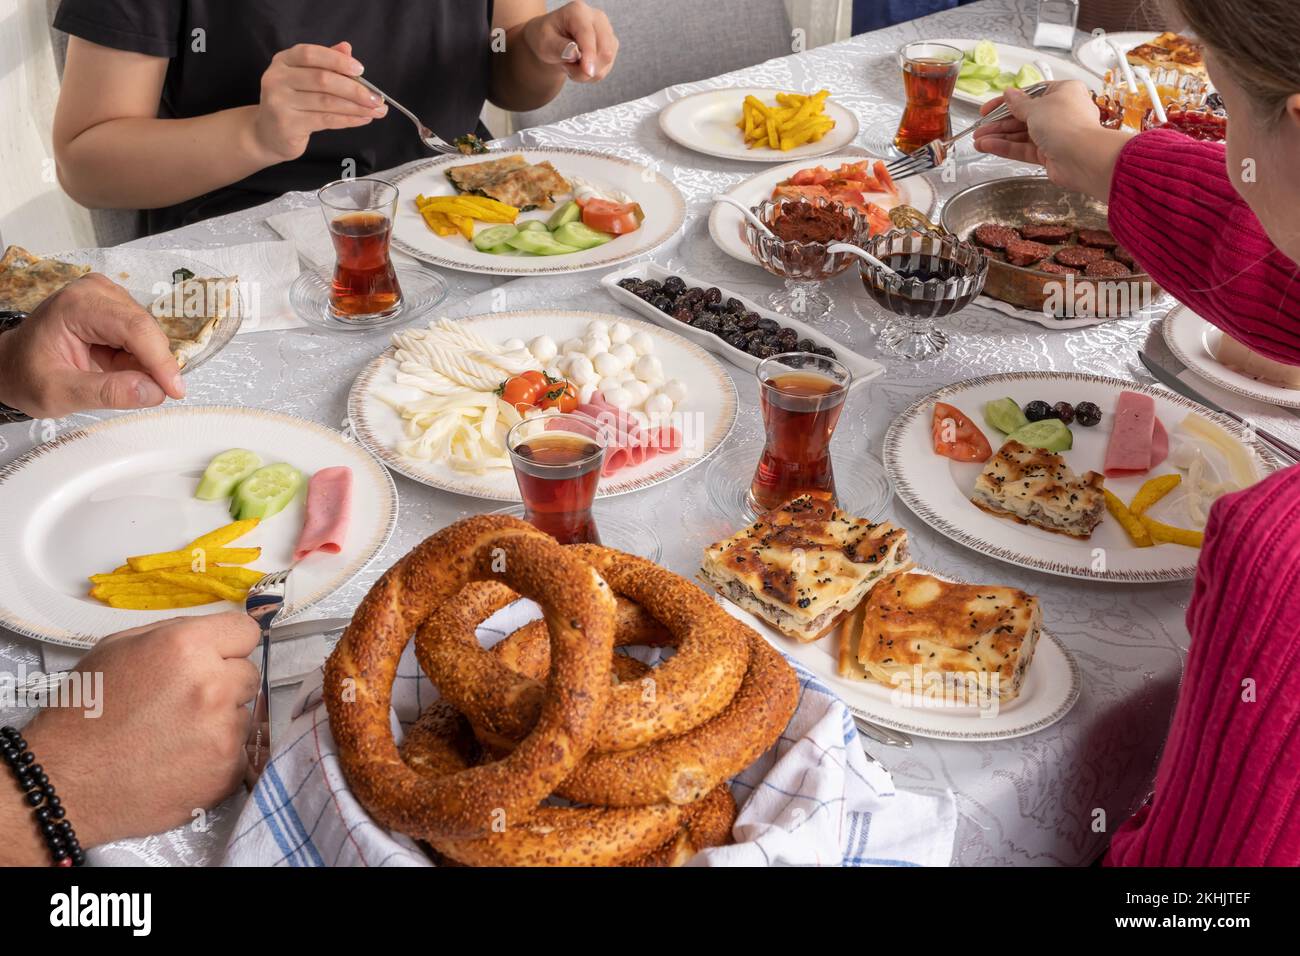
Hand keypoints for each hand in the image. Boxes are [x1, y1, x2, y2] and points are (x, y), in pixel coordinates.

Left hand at [0, 273, 184, 418]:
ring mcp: (107, 295)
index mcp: (77, 306)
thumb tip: (153, 391)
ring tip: (109, 375)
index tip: (175, 391)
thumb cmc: (28, 375)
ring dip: (141, 362)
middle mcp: (95, 291)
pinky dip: (137, 357)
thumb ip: (107, 393)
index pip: (135, 329)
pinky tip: (114, 365)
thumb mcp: (60, 394)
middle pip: (146, 330)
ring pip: (149, 334)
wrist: (13, 365)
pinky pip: (144, 335)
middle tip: (132, 392)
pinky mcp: (116, 305)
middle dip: (149, 366)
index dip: (161, 362)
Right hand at [21, 612, 260, 849]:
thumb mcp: (118, 648)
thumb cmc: (84, 711)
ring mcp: (224, 731)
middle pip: (249, 673)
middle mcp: (213, 685)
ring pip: (244, 713)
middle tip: (185, 701)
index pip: (246, 631)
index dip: (229, 644)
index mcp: (187, 647)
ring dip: (221, 720)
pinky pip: (240, 751)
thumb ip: (175, 633)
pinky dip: (217, 755)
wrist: (65, 783)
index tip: (215, 657)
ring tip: (176, 734)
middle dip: (225, 682)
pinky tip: (181, 760)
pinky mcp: (227, 771)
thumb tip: (214, 634)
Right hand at [249, 41, 387, 162]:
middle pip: (322, 79)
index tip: (361, 69)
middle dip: (355, 89)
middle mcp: (277, 78)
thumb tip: (347, 48)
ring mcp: (280, 102)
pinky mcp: (288, 125)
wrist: (268, 133)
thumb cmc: (292, 102)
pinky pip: (326, 120)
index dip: (337, 61)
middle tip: (376, 97)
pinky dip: (348, 119)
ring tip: (376, 110)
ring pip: (327, 102)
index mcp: (283, 60)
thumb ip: (325, 63)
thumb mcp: (305, 77)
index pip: (311, 54)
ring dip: (356, 107)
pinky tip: (363, 119)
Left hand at [524, 1, 618, 81]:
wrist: (551, 40)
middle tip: (566, 68)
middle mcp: (597, 18)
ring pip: (606, 61)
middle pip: (605, 50)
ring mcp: (607, 31)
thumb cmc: (546, 38)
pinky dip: (592, 74)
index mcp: (578, 11)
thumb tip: (575, 53)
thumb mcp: (544, 43)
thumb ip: (558, 48)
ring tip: (570, 64)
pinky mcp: (611, 45)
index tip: (587, 72)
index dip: (589, 55)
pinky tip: (579, 66)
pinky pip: (606, 67)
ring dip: (587, 72)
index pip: (588, 35)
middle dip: (587, 69)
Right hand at [972, 80, 1130, 200]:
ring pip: (1021, 134)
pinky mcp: (1049, 154)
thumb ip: (1018, 103)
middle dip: (999, 122)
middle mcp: (1060, 112)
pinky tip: (987, 147)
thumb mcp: (1036, 107)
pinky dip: (1006, 147)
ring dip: (999, 136)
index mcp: (1063, 92)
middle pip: (1023, 116)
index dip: (1007, 101)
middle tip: (979, 128)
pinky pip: (1024, 149)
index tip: (988, 108)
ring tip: (978, 140)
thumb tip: (1009, 93)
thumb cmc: (1064, 123)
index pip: (1030, 94)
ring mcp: (1055, 135)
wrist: (1082, 158)